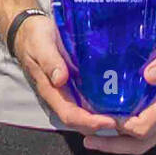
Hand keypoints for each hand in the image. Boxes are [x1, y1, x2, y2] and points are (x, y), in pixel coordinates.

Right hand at [12, 13, 117, 134]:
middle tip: (126, 120)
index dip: (89, 122)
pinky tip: (119, 96)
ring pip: (86, 110)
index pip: (70, 115)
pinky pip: (88, 96)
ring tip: (126, 113)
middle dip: (101, 124)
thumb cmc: (35, 37)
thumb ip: (50, 61)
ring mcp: (68, 89)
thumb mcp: (41, 45)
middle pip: (81, 119)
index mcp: (52, 90)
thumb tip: (61, 80)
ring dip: (103, 115)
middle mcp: (61, 94)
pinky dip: (102, 101)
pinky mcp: (75, 80)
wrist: (29, 30)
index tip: (110, 121)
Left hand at [82, 26, 155, 154]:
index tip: (97, 118)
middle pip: (140, 144)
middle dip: (113, 146)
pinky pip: (151, 130)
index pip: (141, 128)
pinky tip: (118, 119)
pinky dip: (131, 131)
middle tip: (88, 141)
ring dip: (120, 141)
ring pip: (145, 140)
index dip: (118, 127)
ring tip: (96, 134)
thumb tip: (146, 75)